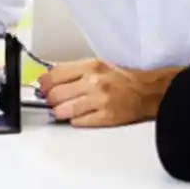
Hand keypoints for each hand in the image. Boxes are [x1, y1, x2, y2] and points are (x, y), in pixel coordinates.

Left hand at [37, 58, 180, 127]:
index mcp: (90, 66)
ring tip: (63, 110)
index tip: (42, 88)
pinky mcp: (106, 117)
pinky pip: (78, 122)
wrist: (147, 91)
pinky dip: (75, 120)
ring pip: (63, 110)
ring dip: (59, 112)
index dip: (44, 84)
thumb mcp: (97, 66)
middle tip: (52, 101)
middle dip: (50, 100)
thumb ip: (73, 72)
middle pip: (55, 94)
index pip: (54, 75)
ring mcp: (100, 100)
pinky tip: (79, 116)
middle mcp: (94, 82)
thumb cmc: (121, 79)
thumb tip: (48, 81)